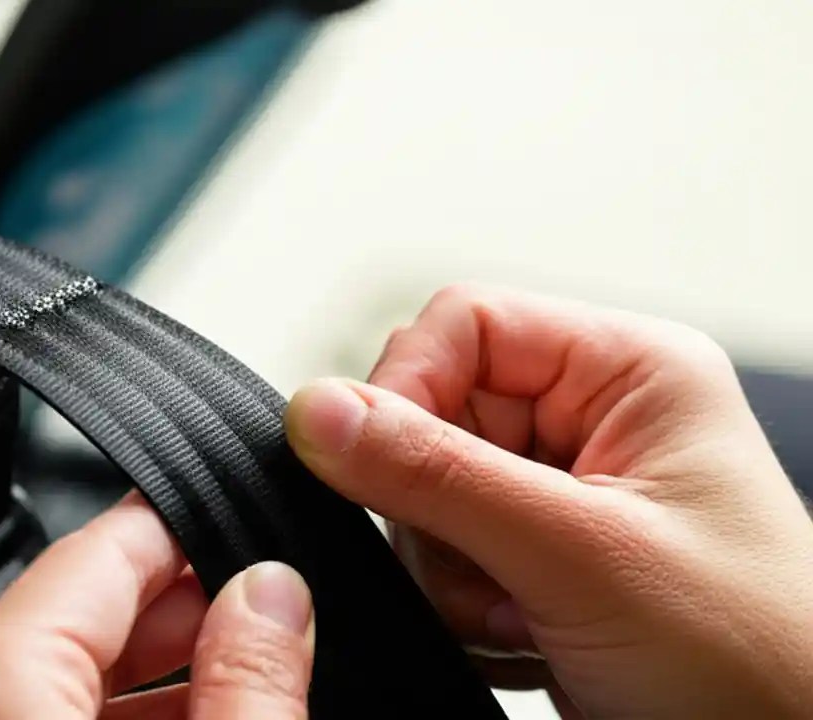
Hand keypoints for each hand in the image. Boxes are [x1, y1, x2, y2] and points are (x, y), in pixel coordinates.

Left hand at [0, 494, 315, 719]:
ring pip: (51, 676)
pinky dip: (105, 716)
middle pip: (71, 613)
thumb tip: (273, 595)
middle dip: (177, 606)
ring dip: (149, 673)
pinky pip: (29, 719)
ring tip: (239, 678)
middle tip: (265, 609)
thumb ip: (251, 685)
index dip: (185, 528)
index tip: (247, 524)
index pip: (97, 555)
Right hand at [285, 285, 812, 718]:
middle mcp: (594, 418)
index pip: (465, 325)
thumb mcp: (583, 558)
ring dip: (449, 570)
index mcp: (630, 371)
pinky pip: (441, 552)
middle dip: (436, 509)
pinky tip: (527, 638)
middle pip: (432, 412)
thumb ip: (440, 476)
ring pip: (424, 492)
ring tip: (524, 618)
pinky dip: (461, 606)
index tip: (373, 465)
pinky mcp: (539, 555)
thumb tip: (320, 409)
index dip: (406, 388)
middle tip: (491, 573)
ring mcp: (562, 491)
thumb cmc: (756, 663)